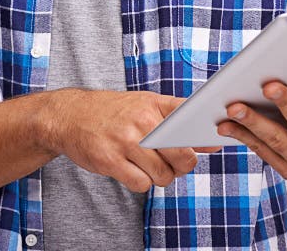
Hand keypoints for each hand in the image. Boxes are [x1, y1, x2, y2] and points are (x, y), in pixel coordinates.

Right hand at [40, 88, 221, 192]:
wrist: (72, 115)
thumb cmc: (115, 111)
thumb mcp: (146, 103)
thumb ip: (176, 119)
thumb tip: (212, 142)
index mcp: (155, 104)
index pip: (190, 117)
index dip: (204, 135)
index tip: (214, 145)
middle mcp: (143, 121)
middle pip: (181, 154)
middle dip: (185, 165)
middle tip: (179, 165)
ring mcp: (126, 141)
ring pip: (162, 174)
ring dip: (163, 177)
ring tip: (156, 168)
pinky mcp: (110, 161)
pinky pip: (141, 184)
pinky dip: (143, 183)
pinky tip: (137, 172)